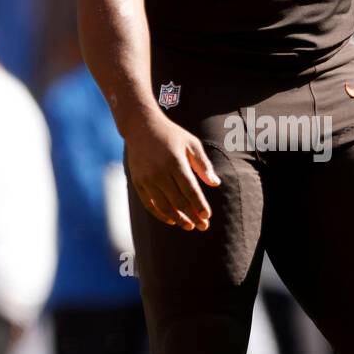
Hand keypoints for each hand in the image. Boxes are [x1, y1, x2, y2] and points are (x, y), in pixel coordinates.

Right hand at [125, 111, 220, 229]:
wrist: (141, 127)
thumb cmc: (171, 135)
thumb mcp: (191, 143)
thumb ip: (203, 164)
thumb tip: (215, 184)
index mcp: (175, 162)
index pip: (190, 190)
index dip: (199, 205)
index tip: (207, 216)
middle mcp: (159, 172)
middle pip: (178, 201)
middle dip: (192, 216)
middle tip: (203, 227)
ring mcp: (146, 179)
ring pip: (163, 206)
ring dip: (177, 219)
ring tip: (189, 226)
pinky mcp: (137, 182)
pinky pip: (149, 204)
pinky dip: (160, 215)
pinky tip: (172, 220)